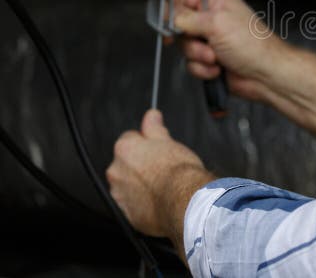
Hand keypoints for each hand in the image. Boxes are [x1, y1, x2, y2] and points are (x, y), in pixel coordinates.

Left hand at [106, 110, 214, 238]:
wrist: (185, 201)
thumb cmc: (179, 171)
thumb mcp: (169, 141)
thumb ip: (154, 128)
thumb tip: (151, 115)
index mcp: (125, 149)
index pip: (129, 138)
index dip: (146, 143)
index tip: (157, 148)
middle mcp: (116, 171)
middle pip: (125, 163)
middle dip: (139, 164)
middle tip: (161, 167)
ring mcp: (120, 194)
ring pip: (127, 184)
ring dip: (138, 184)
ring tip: (161, 186)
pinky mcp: (127, 214)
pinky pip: (132, 205)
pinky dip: (141, 203)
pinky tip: (158, 200)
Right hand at [170, 0, 284, 100]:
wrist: (265, 75)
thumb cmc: (253, 45)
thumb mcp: (217, 23)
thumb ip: (187, 18)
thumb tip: (170, 17)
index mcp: (217, 1)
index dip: (172, 6)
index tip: (169, 20)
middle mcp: (213, 19)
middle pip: (180, 24)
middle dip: (189, 38)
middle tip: (202, 41)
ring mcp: (211, 41)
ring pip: (185, 47)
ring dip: (198, 55)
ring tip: (215, 57)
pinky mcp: (210, 60)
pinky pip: (192, 64)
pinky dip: (202, 69)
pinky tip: (218, 68)